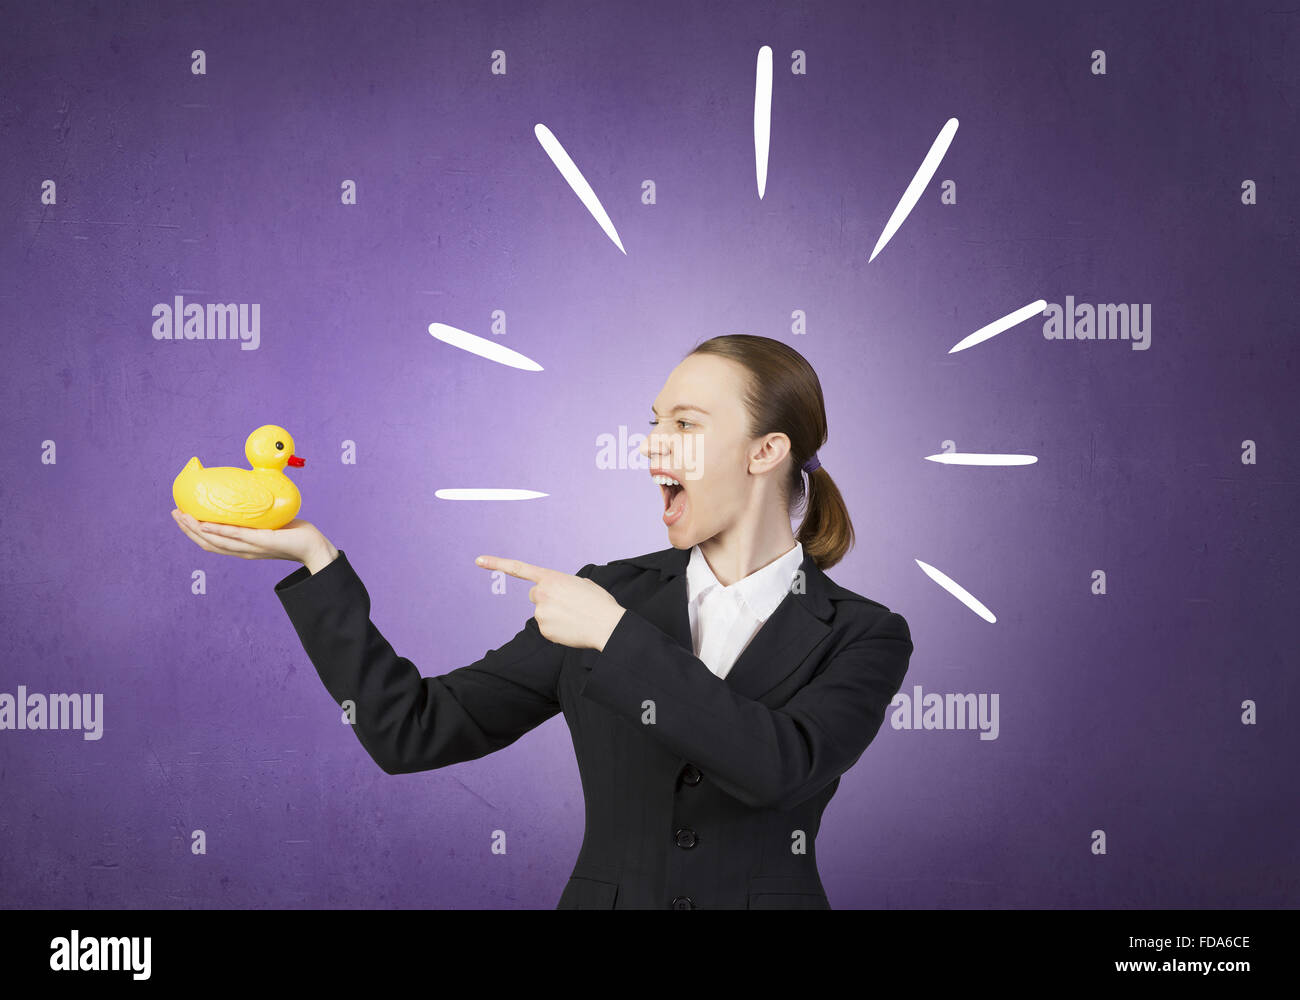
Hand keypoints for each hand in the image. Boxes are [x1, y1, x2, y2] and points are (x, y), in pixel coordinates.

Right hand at [171, 508, 335, 568]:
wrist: (314, 547)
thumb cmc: (293, 533)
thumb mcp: (268, 522)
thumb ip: (256, 514)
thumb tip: (248, 493)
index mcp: (243, 547)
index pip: (212, 541)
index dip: (194, 531)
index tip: (181, 517)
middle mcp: (243, 550)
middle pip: (208, 542)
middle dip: (188, 529)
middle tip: (175, 513)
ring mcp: (251, 547)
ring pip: (216, 540)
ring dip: (196, 529)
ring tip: (183, 516)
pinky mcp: (262, 542)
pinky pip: (236, 536)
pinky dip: (218, 531)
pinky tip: (205, 524)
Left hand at [475, 554, 625, 650]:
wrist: (607, 625)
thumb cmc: (599, 603)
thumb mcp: (583, 584)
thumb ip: (564, 584)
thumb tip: (558, 595)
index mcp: (552, 578)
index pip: (519, 568)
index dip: (497, 563)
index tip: (478, 560)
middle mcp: (541, 593)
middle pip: (535, 595)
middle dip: (547, 598)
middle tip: (568, 604)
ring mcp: (541, 613)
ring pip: (542, 613)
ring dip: (555, 615)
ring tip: (574, 617)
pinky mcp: (544, 630)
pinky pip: (547, 628)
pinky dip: (557, 629)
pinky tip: (571, 628)